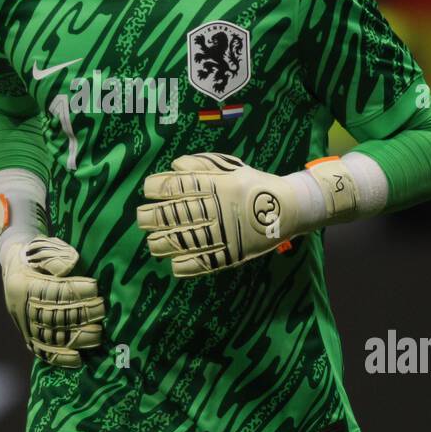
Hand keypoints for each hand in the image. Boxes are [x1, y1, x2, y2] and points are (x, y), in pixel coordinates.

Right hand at [1, 236, 104, 367]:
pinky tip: (77, 360)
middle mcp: (19, 306)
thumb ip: (56, 256)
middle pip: (52, 315)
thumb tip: (70, 266)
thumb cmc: (36, 253)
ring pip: (49, 337)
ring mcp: (22, 323)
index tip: (96, 288)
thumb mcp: (43, 247)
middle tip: (102, 310)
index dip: (75, 290)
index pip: (51, 289)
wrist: (14, 263)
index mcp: (22, 282)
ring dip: (75, 338)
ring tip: (98, 335)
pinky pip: (41, 351)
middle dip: (80, 314)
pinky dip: (59, 358)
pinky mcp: (26, 335)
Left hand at [136, 153, 303, 277]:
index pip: (183, 185)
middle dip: (155, 216)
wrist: (289, 207)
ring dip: (165, 243)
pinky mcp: (234, 253)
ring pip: (189, 240)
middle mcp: (221, 208)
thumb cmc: (254, 183)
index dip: (160, 187)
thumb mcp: (231, 167)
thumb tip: (173, 166)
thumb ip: (202, 164)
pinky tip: (173, 265)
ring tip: (152, 242)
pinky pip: (208, 262)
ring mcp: (228, 233)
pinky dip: (188, 266)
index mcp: (220, 185)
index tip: (147, 189)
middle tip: (140, 218)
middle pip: (180, 214)